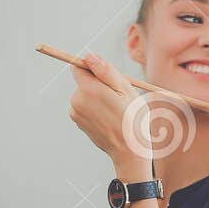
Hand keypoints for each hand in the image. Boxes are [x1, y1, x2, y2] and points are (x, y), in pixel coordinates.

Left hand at [67, 54, 150, 179]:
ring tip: (114, 110)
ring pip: (84, 94)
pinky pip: (84, 107)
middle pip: (83, 81)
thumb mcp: (125, 89)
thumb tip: (88, 56)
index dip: (92, 67)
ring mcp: (75, 112)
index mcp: (88, 89)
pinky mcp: (77, 122)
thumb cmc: (132, 118)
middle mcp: (77, 100)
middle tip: (117, 97)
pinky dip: (94, 109)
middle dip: (97, 84)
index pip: (79, 66)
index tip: (104, 75)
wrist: (129, 151)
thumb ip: (105, 71)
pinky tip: (108, 118)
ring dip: (97, 97)